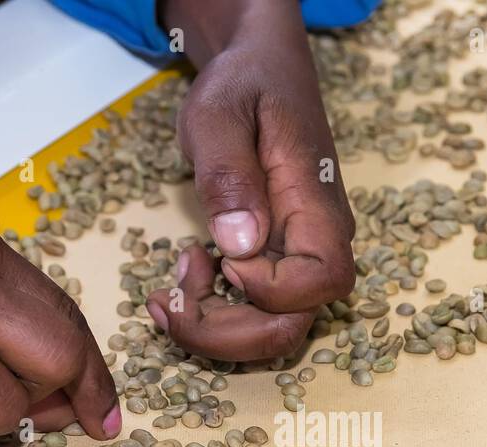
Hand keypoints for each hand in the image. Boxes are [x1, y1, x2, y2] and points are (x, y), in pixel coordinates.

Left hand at [148, 0, 355, 360]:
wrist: (259, 72)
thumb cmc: (245, 84)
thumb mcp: (220, 112)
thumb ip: (229, 175)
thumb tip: (240, 245)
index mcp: (317, 206)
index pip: (319, 282)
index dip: (267, 289)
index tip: (220, 258)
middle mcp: (317, 245)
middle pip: (291, 326)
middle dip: (225, 334)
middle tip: (167, 301)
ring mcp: (297, 260)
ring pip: (270, 331)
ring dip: (213, 328)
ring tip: (168, 291)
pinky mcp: (274, 265)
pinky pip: (253, 313)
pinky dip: (212, 315)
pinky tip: (182, 283)